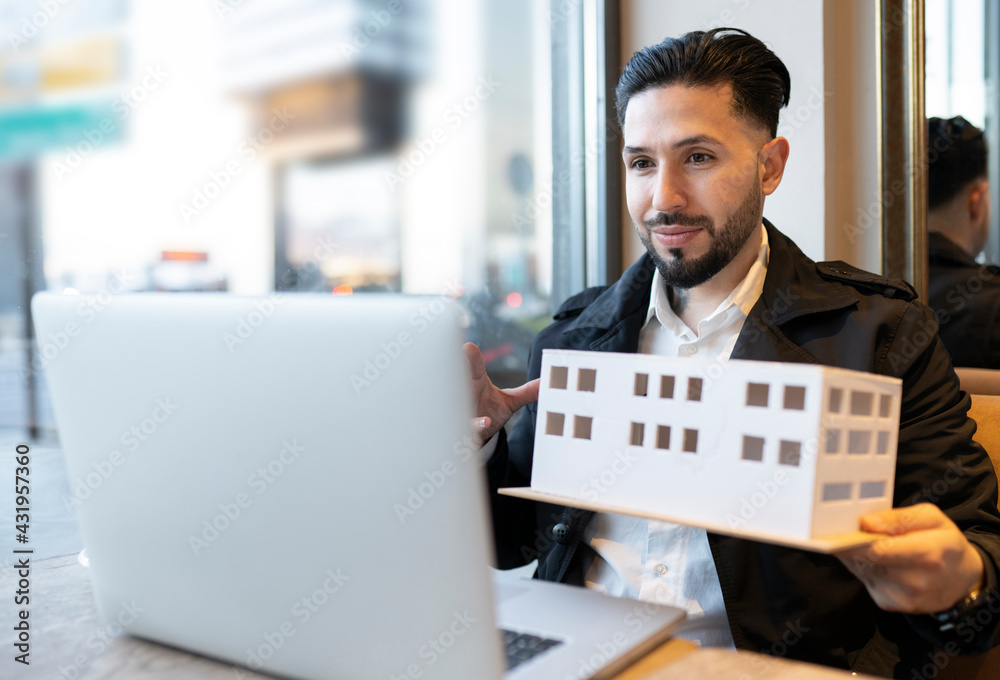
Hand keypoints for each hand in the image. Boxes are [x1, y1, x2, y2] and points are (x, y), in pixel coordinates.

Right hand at [463, 343, 539, 443]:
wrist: (475, 434)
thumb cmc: (489, 410)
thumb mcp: (509, 401)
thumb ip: (527, 392)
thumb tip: (547, 382)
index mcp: (476, 382)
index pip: (474, 367)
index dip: (471, 357)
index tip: (468, 346)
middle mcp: (465, 393)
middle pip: (458, 379)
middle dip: (455, 370)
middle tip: (459, 357)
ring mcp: (462, 410)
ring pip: (457, 403)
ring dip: (462, 400)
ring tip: (474, 394)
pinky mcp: (464, 427)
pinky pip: (467, 426)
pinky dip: (476, 424)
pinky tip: (485, 421)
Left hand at [835, 503, 983, 612]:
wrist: (962, 579)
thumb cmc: (946, 544)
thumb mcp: (932, 518)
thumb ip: (899, 518)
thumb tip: (866, 522)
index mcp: (927, 555)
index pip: (878, 550)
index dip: (853, 539)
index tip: (838, 529)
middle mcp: (914, 582)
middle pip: (864, 560)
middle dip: (851, 544)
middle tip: (847, 528)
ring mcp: (901, 598)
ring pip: (861, 569)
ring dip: (857, 555)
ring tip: (866, 541)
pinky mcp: (889, 604)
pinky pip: (865, 579)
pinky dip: (864, 567)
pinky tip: (876, 559)